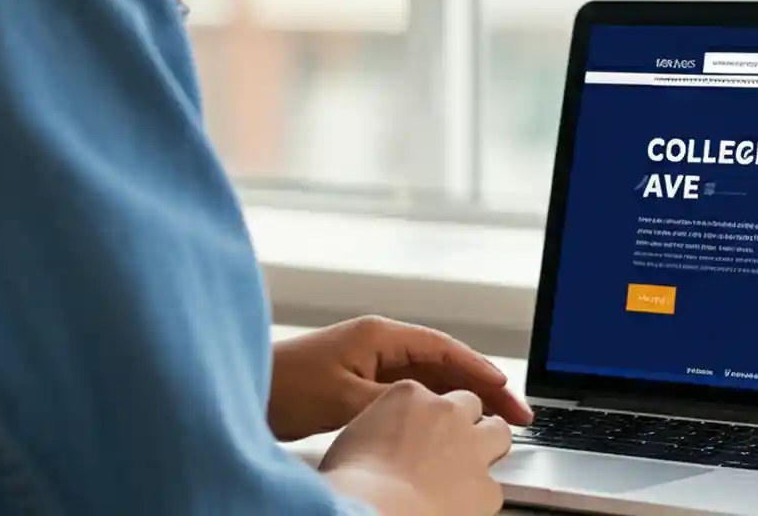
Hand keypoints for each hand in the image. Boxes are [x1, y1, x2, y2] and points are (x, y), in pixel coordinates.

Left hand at [269, 315, 532, 440]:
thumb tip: (437, 409)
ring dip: (465, 397)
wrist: (239, 389)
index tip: (507, 389)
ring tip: (497, 422)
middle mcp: (380, 342)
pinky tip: (452, 422)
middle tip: (517, 414)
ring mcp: (371, 360)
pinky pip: (413, 390)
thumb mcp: (345, 399)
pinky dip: (438, 404)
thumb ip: (395, 402)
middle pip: (446, 364)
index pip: (444, 349)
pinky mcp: (361, 380)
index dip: (480, 369)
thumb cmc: (283, 386)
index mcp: (380, 335)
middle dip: (484, 387)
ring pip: (433, 378)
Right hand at [321, 381, 511, 515]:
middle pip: (471, 404)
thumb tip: (380, 443)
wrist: (372, 512)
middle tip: (451, 443)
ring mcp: (472, 447)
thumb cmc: (352, 482)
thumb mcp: (355, 436)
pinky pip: (493, 486)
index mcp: (410, 396)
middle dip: (466, 420)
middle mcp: (447, 413)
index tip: (422, 427)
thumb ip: (381, 428)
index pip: (431, 393)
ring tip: (467, 468)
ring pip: (499, 432)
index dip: (428, 413)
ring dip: (489, 445)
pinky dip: (480, 495)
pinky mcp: (486, 486)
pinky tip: (461, 504)